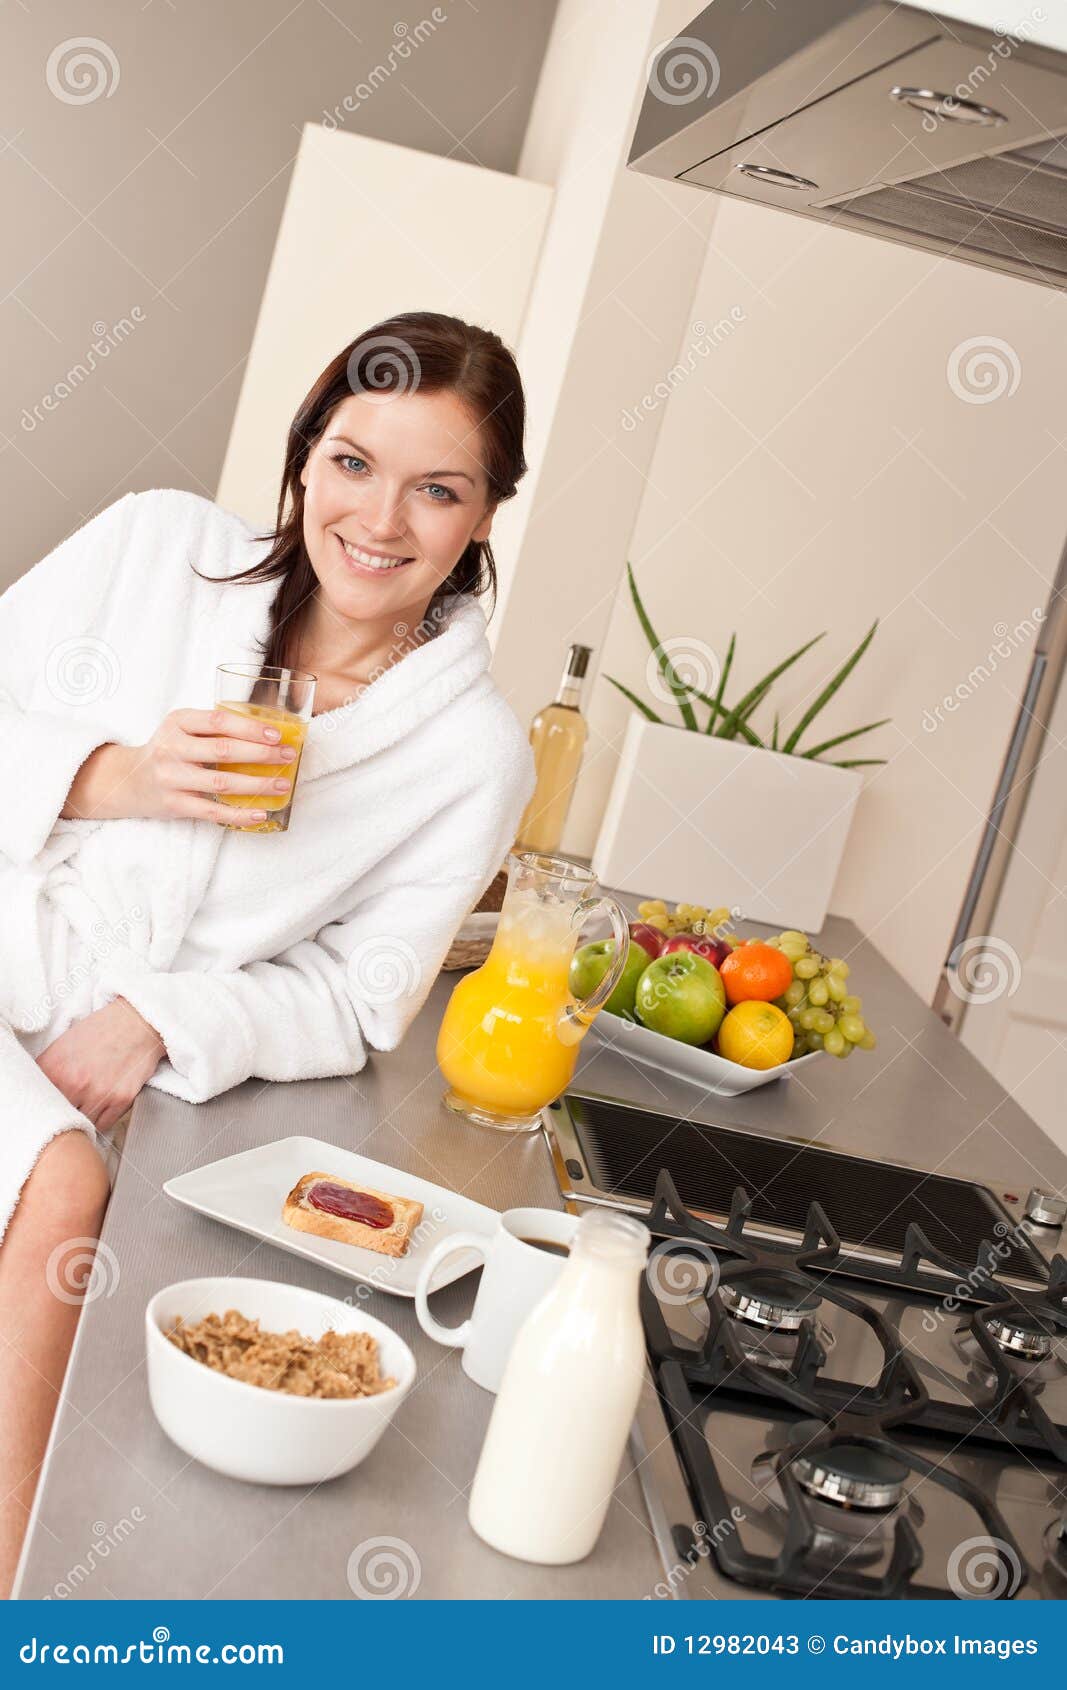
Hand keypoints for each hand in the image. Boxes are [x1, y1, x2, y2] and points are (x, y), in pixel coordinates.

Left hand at [36, 998, 166, 1130]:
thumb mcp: (63, 1043)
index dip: (42, 1105)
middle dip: (62, 1112)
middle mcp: (74, 1083)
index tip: (47, 1107)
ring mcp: (98, 1093)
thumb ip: (48, 1069)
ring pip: (81, 1124)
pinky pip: (103, 1125)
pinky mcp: (121, 1099)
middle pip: (58, 1116)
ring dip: (82, 1118)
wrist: (135, 1022)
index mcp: (54, 1067)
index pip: (37, 1102)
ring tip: (86, 1107)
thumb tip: (38, 1090)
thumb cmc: (101, 1030)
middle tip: (67, 1108)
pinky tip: (101, 1107)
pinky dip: (101, 1120)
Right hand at [62, 707, 298, 825]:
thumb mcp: (182, 729)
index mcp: (177, 722)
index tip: (277, 734)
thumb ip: (213, 727)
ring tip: (282, 784)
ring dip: (257, 785)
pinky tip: (259, 813)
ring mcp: (171, 778)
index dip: (250, 727)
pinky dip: (238, 814)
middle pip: (223, 750)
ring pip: (221, 783)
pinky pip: (212, 812)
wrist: (128, 780)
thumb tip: (267, 733)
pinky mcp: (174, 804)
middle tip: (287, 756)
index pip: (218, 721)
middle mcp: (171, 748)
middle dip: (261, 754)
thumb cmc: (168, 751)